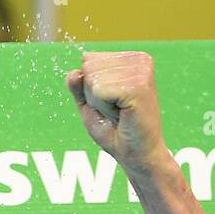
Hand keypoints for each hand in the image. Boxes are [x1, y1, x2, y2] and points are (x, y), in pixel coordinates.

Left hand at [66, 51, 167, 173]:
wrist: (136, 154)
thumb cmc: (115, 131)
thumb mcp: (90, 105)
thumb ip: (79, 87)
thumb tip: (74, 72)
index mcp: (131, 59)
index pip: (88, 60)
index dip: (91, 88)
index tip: (111, 102)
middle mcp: (139, 59)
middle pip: (89, 67)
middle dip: (94, 95)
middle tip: (115, 110)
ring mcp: (141, 71)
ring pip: (93, 78)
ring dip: (100, 103)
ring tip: (120, 113)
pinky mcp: (138, 86)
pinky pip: (100, 90)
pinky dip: (105, 107)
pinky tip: (122, 114)